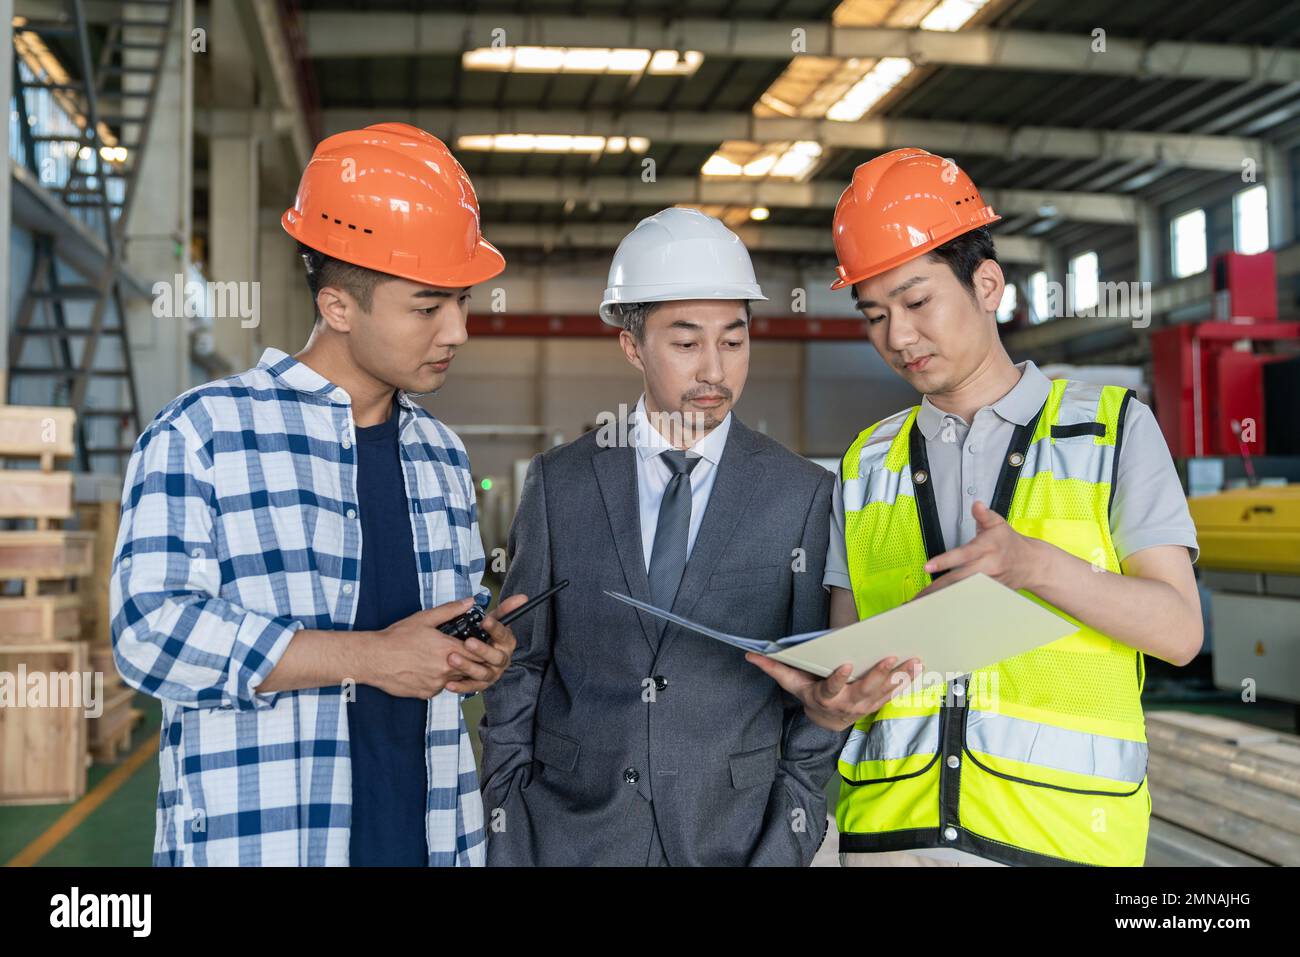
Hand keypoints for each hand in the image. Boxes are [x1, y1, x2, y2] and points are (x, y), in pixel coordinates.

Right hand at [366, 596, 513, 698]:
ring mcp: (436, 684)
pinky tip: (429, 670)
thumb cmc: (396, 638)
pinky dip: (439, 681)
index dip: (481, 648)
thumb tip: (469, 602)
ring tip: (443, 660)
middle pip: (471, 668)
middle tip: (461, 652)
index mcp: (448, 649)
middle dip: (470, 661)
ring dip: (456, 671)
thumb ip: (450, 610)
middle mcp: (445, 670)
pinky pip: (441, 688)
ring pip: (457, 680)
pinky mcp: (426, 694)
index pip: (478, 653)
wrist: (373, 659)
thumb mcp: (424, 619)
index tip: (478, 644)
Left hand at [445, 593, 524, 693]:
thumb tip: (523, 597)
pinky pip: (471, 688)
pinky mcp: (480, 685)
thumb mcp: (493, 620)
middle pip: (496, 657)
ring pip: (483, 673)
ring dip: (468, 667)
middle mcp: (501, 660)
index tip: (485, 621)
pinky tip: (448, 683)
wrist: (476, 654)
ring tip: (452, 658)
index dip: (495, 628)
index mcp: (506, 643)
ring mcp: (492, 674)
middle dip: (482, 650)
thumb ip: (505, 609)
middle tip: (468, 642)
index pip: (504, 635)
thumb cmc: (484, 635)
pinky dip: (460, 686)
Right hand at [745, 653, 921, 731]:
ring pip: (883, 692)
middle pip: (864, 690)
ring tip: (912, 661)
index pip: (831, 689)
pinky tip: (917, 667)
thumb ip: (774, 669)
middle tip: (889, 658)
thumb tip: (750, 656)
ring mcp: (864, 706)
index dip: (838, 679)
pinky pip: (893, 693)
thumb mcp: (791, 684)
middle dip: (878, 674)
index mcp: (826, 697)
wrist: (827, 721)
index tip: (844, 665)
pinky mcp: (877, 704)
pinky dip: (907, 681)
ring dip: (899, 677)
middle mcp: (847, 704)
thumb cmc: (809, 695)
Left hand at [913, 500, 1048, 598]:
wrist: (1032, 563)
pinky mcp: (989, 592)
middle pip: (958, 580)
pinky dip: (955, 605)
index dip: (944, 561)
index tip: (927, 566)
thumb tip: (976, 505)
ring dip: (942, 599)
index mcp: (985, 549)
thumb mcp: (998, 524)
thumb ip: (983, 514)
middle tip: (918, 596)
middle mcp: (986, 568)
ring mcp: (988, 583)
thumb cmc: (1010, 543)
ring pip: (962, 592)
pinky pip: (969, 599)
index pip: (962, 555)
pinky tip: (939, 610)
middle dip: (937, 588)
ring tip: (922, 606)